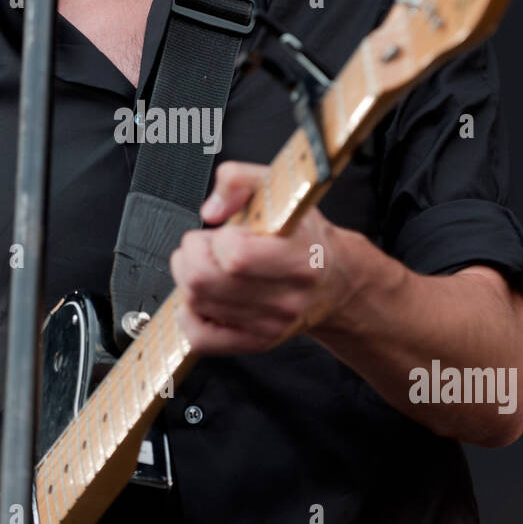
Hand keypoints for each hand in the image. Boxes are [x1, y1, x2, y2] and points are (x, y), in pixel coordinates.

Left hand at [169, 160, 353, 354]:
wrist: (333, 280)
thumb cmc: (304, 235)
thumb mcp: (280, 190)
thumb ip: (240, 180)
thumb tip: (211, 210)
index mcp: (300, 259)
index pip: (236, 257)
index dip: (219, 239)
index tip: (228, 232)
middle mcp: (286, 298)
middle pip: (203, 281)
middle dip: (191, 254)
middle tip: (205, 245)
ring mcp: (269, 326)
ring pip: (196, 303)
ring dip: (189, 277)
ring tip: (209, 264)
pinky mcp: (254, 343)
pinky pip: (199, 337)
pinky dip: (188, 314)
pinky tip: (203, 296)